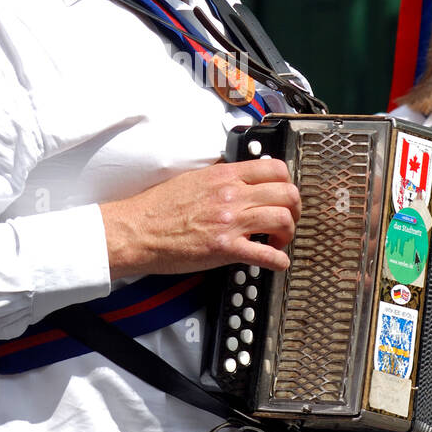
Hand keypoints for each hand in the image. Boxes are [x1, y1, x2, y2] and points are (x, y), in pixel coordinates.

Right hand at [100, 158, 300, 279]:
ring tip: (278, 241)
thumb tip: (238, 178)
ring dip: (288, 233)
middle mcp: (231, 195)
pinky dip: (279, 261)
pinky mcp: (225, 248)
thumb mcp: (193, 179)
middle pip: (287, 193)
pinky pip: (267, 255)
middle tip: (288, 220)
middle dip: (295, 209)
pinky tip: (276, 262)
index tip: (283, 195)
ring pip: (283, 219)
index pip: (275, 168)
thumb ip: (220, 177)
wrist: (137, 231)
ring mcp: (230, 221)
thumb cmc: (158, 208)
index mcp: (224, 175)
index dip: (287, 183)